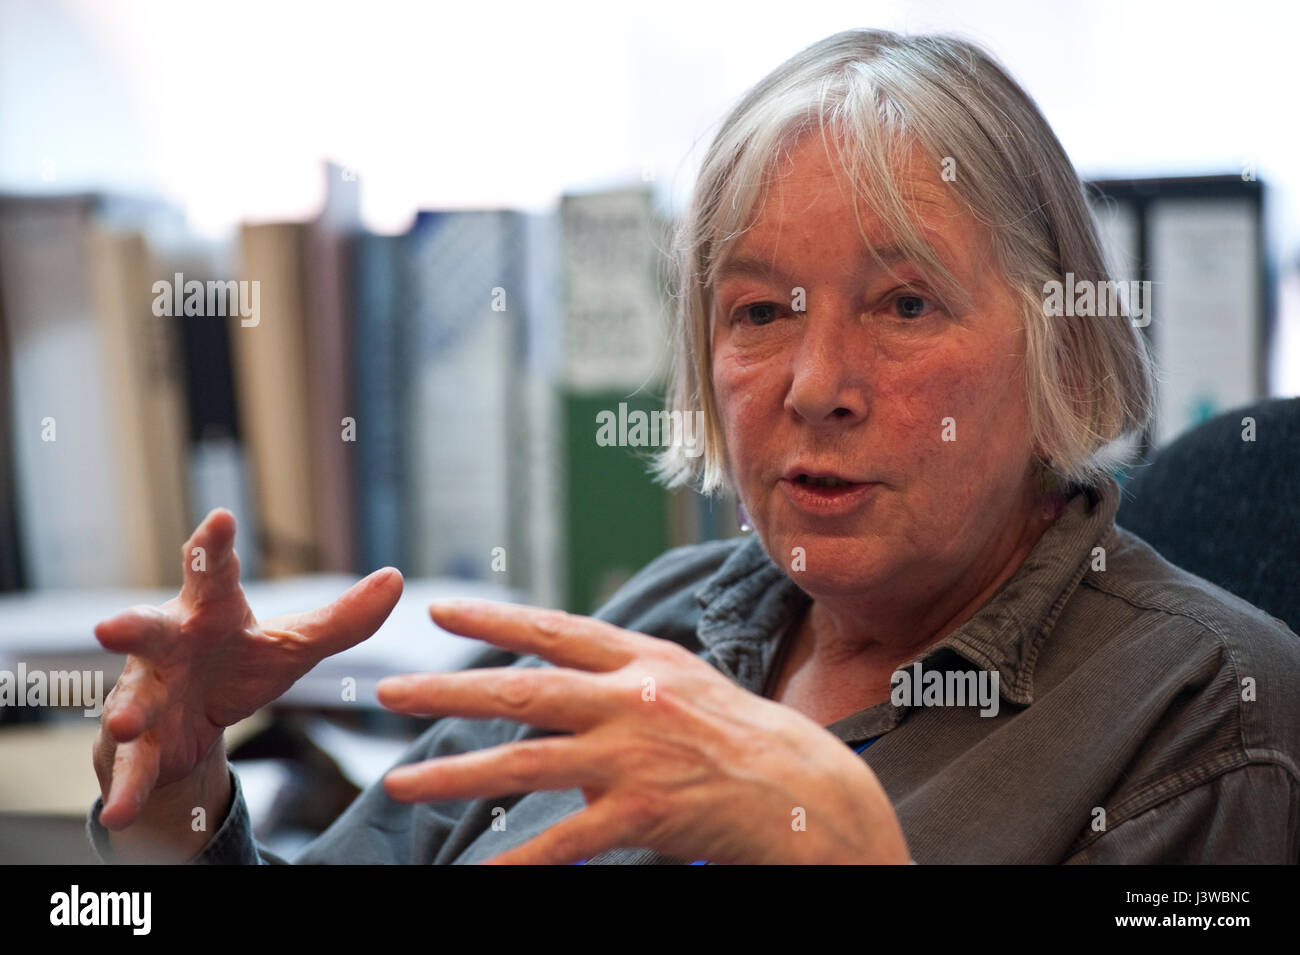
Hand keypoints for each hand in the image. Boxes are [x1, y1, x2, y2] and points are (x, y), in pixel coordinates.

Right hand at [92, 508, 402, 829]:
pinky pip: (132, 768)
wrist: (194, 722)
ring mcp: (148, 695)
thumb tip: (397, 577)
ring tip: (122, 724)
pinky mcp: (141, 745)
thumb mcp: (295, 644)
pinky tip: (122, 812)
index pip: (212, 573)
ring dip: (125, 712)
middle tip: (110, 628)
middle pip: (148, 631)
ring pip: (131, 700)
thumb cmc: (240, 663)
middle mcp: (168, 647)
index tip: (222, 519)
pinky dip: (128, 789)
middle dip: (130, 628)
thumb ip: (344, 618)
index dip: (214, 547)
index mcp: (209, 613)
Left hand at [376, 601, 909, 864]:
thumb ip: (623, 683)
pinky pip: (565, 840)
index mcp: (643, 662)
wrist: (807, 791)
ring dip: (456, 773)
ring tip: (402, 784)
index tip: (441, 609)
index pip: (555, 631)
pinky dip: (517, 862)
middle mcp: (633, 698)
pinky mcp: (644, 810)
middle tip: (389, 691)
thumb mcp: (686, 689)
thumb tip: (559, 692)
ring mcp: (636, 754)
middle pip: (523, 690)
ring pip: (526, 761)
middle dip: (448, 691)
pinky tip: (479, 876)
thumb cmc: (746, 738)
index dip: (495, 620)